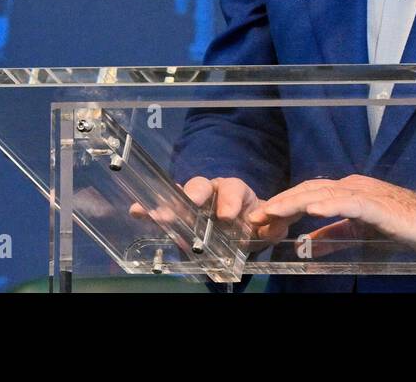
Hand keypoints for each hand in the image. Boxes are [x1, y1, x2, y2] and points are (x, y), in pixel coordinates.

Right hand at [130, 176, 291, 250]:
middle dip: (195, 193)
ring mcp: (194, 203)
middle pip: (202, 185)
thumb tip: (278, 225)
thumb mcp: (268, 226)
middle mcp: (212, 192)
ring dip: (168, 204)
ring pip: (180, 197)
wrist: (244, 231)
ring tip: (156, 213)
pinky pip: (164, 209)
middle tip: (192, 204)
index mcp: (235, 191)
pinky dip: (149, 209)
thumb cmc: (254, 223)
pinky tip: (137, 210)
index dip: (229, 199)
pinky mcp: (180, 217)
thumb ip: (274, 225)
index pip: (233, 188)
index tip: (227, 216)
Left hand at [253, 175, 415, 256]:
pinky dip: (329, 204)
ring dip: (296, 202)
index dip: (284, 204)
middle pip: (310, 190)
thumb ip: (333, 236)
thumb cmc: (400, 225)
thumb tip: (307, 247)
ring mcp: (364, 192)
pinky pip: (349, 202)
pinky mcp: (377, 204)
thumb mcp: (358, 233)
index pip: (309, 194)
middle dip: (282, 202)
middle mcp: (352, 186)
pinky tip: (312, 209)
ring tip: (273, 211)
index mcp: (347, 191)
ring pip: (324, 193)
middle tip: (257, 216)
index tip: (262, 217)